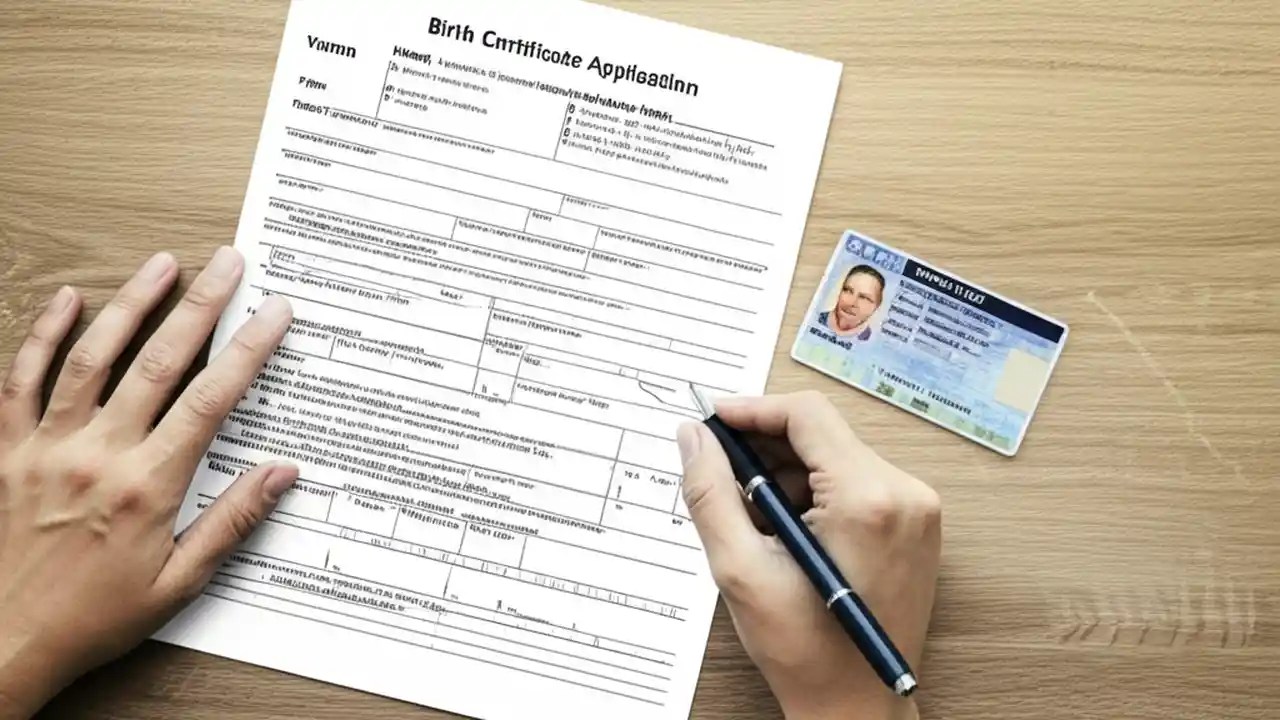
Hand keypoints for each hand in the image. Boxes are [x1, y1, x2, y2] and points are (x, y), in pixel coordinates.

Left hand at [0, 248, 295, 718]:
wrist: (7, 643)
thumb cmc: (95, 618)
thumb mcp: (179, 582)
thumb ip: (233, 521)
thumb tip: (283, 473)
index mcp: (147, 487)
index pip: (211, 400)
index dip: (248, 350)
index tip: (275, 314)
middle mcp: (98, 455)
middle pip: (159, 363)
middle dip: (200, 306)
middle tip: (228, 264)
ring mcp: (47, 448)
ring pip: (92, 357)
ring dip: (131, 305)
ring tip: (162, 265)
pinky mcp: (8, 452)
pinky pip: (21, 380)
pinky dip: (43, 335)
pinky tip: (68, 300)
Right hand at [677, 391, 940, 719]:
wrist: (857, 704)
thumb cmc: (808, 652)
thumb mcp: (741, 569)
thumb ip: (711, 493)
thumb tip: (693, 438)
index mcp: (868, 499)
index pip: (807, 415)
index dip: (753, 411)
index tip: (714, 420)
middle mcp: (904, 494)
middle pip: (822, 434)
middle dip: (765, 450)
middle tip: (722, 477)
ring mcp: (916, 510)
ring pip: (835, 457)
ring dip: (787, 475)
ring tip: (755, 522)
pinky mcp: (914, 524)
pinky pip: (855, 482)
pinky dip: (814, 493)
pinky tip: (786, 532)